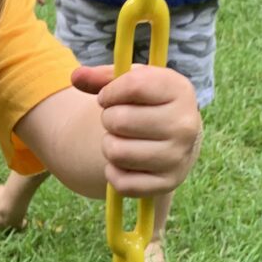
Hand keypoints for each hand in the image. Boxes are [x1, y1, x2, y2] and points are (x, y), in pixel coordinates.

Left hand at [72, 64, 201, 197]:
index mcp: (180, 90)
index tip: (108, 97)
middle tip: (118, 121)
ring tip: (122, 140)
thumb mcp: (132, 83)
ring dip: (109, 145)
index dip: (109, 92)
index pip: (133, 86)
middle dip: (108, 120)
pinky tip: (124, 163)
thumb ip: (102, 78)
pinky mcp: (167, 184)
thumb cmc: (149, 103)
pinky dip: (113, 172)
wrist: (177, 137)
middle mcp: (185, 125)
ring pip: (116, 152)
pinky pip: (121, 182)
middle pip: (119, 121)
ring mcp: (178, 157)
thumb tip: (76, 77)